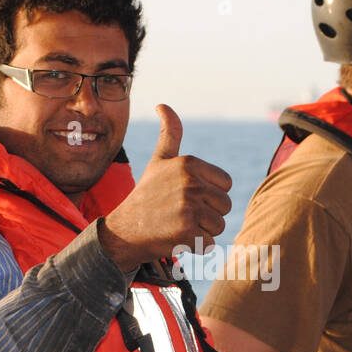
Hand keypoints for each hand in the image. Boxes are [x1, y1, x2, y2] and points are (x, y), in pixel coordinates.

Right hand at [98, 104, 232, 271]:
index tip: (185, 196)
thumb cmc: (146, 195)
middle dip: (208, 215)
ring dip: (203, 231)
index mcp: (190, 163)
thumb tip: (163, 105)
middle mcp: (191, 183)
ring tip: (178, 225)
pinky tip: (176, 238)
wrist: (125, 230)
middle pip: (225, 206)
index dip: (210, 195)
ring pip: (219, 226)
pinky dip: (196, 246)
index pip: (226, 185)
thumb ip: (169, 133)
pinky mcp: (187, 232)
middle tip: (180, 213)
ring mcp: (189, 208)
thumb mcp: (159, 161)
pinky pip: (209, 243)